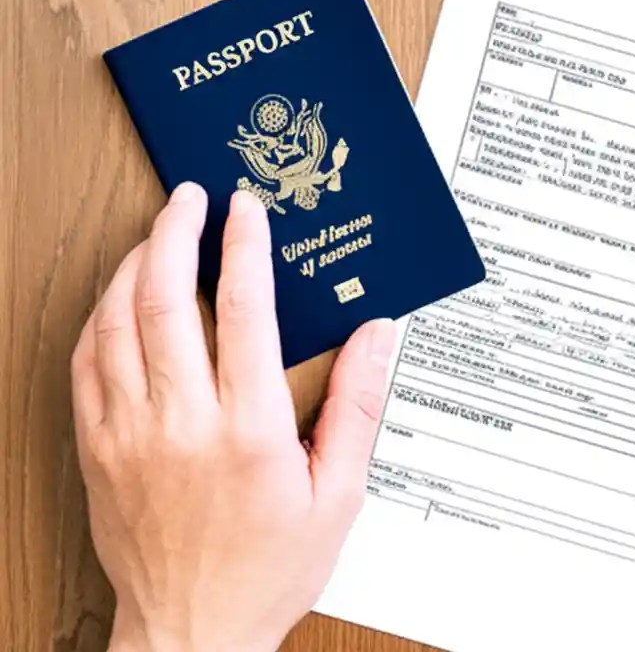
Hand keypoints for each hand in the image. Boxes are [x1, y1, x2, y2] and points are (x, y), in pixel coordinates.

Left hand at [71, 184, 396, 650]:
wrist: (190, 632)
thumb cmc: (266, 570)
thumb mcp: (337, 494)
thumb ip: (357, 405)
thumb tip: (376, 337)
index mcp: (248, 430)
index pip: (244, 310)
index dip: (245, 247)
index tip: (247, 209)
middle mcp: (181, 423)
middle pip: (166, 299)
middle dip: (176, 232)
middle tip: (189, 198)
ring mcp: (128, 434)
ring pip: (115, 322)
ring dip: (134, 266)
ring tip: (157, 236)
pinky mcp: (97, 449)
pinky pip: (84, 364)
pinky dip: (99, 318)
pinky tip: (119, 301)